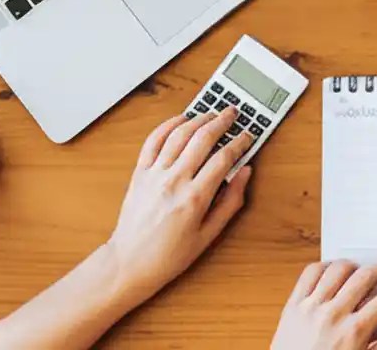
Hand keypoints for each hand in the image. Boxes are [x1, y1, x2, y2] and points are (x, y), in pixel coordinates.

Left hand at [104, 109, 254, 302]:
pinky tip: (181, 120)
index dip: (239, 143)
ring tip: (211, 113)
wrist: (129, 262)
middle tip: (233, 114)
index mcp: (194, 198)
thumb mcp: (209, 235)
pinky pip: (153, 141)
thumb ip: (231, 202)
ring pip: (179, 134)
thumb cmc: (169, 255)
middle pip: (202, 138)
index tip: (247, 137)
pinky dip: (168, 125)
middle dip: (221, 121)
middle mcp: (174, 181)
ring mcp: (154, 175)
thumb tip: (244, 174)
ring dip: (198, 119)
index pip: (223, 158)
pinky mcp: (139, 173)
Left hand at [271, 260, 376, 349]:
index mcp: (354, 332)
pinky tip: (334, 272)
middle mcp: (332, 315)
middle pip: (366, 276)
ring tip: (365, 271)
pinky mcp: (293, 305)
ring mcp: (311, 308)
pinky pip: (310, 273)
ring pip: (338, 269)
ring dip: (356, 265)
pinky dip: (325, 266)